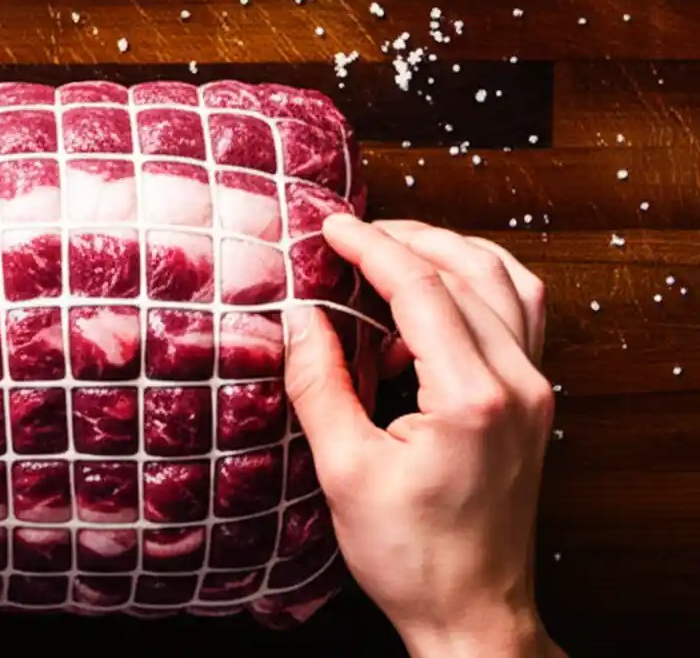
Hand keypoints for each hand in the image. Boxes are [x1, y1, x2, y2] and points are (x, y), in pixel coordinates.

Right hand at [284, 216, 563, 657]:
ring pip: (505, 283)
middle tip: (352, 234)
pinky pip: (520, 315)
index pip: (422, 289)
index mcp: (472, 398)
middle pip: (468, 271)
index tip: (331, 228)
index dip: (371, 248)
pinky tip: (434, 301)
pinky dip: (479, 287)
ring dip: (448, 254)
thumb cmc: (409, 555)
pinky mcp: (537, 403)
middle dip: (407, 239)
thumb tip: (300, 318)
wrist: (472, 610)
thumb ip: (319, 383)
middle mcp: (519, 383)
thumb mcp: (344, 470)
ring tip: (392, 252)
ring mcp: (537, 391)